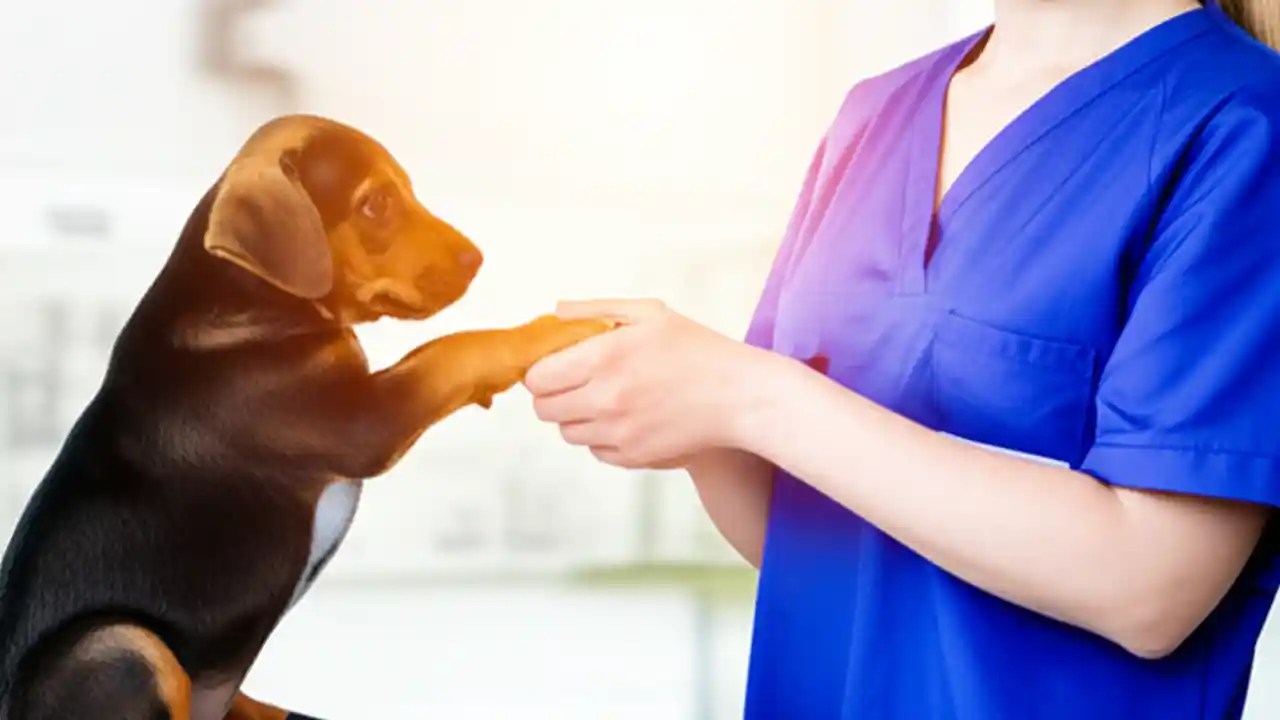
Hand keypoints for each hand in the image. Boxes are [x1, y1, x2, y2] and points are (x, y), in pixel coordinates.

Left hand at [523, 299, 765, 468]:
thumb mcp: (649, 314)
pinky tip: (628, 417)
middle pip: (544, 410)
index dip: (541, 371)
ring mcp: (619, 432)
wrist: (739, 397)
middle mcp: (606, 398)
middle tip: (577, 382)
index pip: (538, 378)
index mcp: (605, 357)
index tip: (557, 365)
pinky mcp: (633, 457)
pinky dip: (602, 437)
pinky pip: (595, 450)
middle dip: (553, 395)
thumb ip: (596, 310)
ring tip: (607, 398)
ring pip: (567, 433)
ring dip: (577, 417)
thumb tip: (555, 312)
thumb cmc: (697, 349)